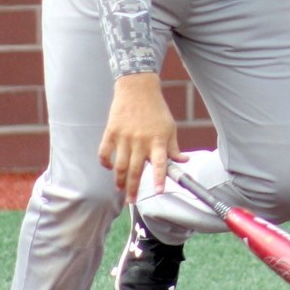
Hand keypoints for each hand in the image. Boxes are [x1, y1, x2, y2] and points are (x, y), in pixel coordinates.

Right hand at [96, 72, 187, 202]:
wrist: (137, 87)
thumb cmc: (156, 110)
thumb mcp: (170, 128)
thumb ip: (174, 148)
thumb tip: (184, 161)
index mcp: (158, 140)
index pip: (160, 163)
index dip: (160, 178)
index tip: (159, 191)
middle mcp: (141, 140)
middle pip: (136, 170)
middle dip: (133, 189)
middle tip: (132, 201)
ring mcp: (124, 137)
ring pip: (119, 166)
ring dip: (119, 180)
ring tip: (120, 189)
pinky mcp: (111, 131)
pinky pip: (105, 152)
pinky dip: (105, 163)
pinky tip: (109, 168)